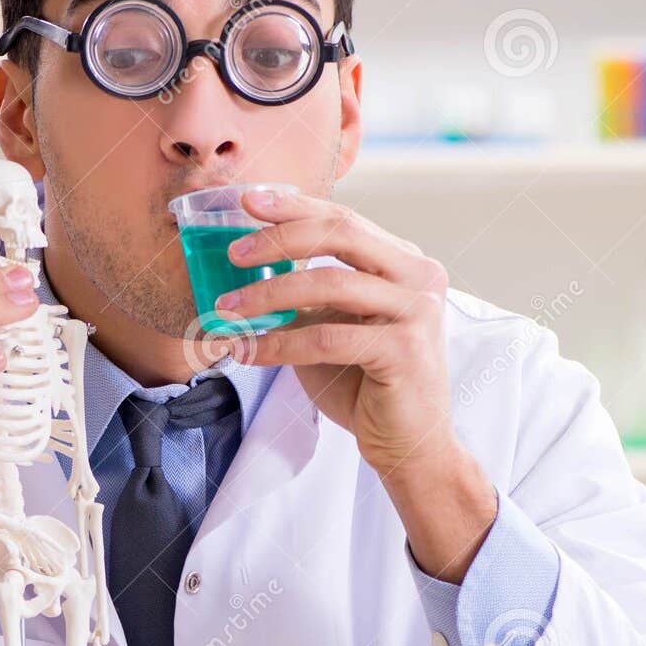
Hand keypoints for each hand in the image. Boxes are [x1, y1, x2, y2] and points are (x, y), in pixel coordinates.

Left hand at [216, 187, 495, 581]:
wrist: (408, 445)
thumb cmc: (366, 386)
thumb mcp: (329, 328)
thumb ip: (303, 298)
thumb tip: (243, 272)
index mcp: (402, 262)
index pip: (344, 220)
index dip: (295, 206)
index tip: (249, 199)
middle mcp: (418, 275)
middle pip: (341, 233)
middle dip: (280, 237)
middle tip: (233, 253)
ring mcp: (417, 310)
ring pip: (331, 283)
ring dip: (269, 295)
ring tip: (227, 310)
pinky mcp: (406, 348)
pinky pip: (328, 337)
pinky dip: (280, 344)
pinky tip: (247, 352)